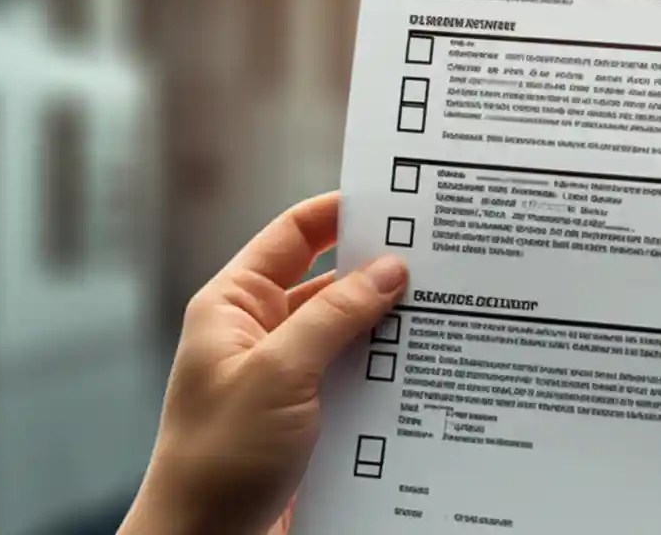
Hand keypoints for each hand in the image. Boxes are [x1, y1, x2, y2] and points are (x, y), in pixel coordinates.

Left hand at [119, 192, 407, 534]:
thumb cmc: (218, 459)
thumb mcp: (279, 374)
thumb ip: (334, 317)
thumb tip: (387, 270)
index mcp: (233, 305)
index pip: (292, 236)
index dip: (338, 213)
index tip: (393, 201)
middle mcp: (257, 332)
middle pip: (327, 282)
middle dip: (376, 271)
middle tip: (437, 258)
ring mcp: (282, 376)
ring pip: (346, 332)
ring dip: (386, 327)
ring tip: (442, 312)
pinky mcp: (305, 417)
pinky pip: (351, 378)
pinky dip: (384, 372)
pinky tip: (423, 371)